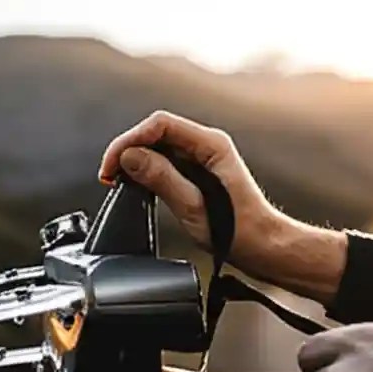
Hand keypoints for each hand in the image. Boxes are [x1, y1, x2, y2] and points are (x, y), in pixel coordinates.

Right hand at [99, 111, 283, 272]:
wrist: (263, 247)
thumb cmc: (240, 231)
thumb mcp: (194, 207)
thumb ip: (162, 178)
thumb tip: (130, 157)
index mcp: (212, 145)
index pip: (160, 125)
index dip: (130, 140)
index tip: (112, 165)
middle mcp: (207, 146)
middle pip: (156, 133)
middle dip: (128, 150)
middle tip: (109, 177)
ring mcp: (202, 159)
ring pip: (157, 148)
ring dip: (134, 161)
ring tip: (117, 182)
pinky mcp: (196, 173)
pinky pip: (164, 163)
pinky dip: (145, 172)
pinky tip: (135, 186)